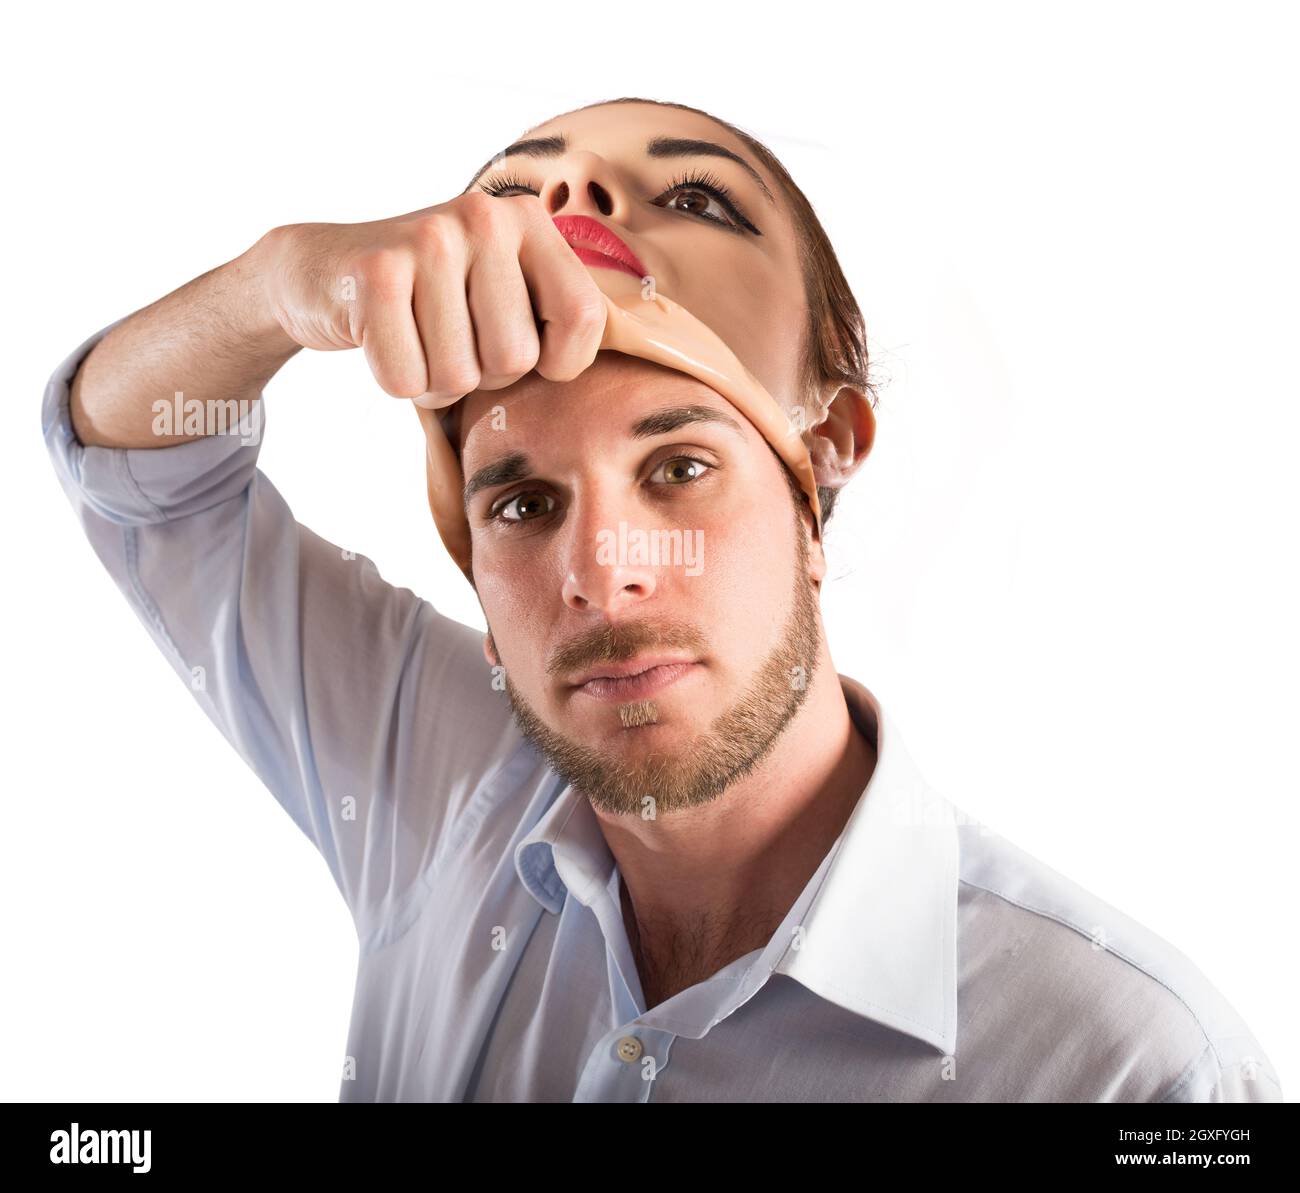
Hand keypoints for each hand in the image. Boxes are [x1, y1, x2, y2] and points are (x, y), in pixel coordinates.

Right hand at [255, 191, 606, 405]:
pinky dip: (394, 379)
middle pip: (515, 360)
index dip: (560, 364)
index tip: (532, 355)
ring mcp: (429, 239)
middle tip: (450, 336)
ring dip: (433, 380)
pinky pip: (406, 379)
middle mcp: (484, 218)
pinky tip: (382, 337)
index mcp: (529, 221)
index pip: (585, 322)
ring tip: (416, 336)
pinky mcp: (376, 272)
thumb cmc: (434, 298)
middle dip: (481, 372)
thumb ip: (559, 313)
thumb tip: (632, 367)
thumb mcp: (504, 287)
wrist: (326, 269)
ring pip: (458, 377)